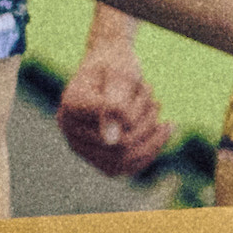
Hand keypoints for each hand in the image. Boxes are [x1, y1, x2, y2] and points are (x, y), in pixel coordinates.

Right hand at [56, 36, 172, 177]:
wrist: (110, 66)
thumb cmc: (117, 64)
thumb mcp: (121, 75)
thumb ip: (115, 104)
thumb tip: (111, 141)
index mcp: (70, 106)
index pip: (112, 124)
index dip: (136, 111)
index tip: (146, 86)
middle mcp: (70, 130)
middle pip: (119, 147)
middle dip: (147, 123)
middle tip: (155, 99)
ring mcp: (82, 147)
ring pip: (125, 161)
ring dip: (152, 137)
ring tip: (157, 110)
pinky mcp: (98, 157)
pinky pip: (128, 167)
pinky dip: (151, 148)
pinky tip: (163, 128)